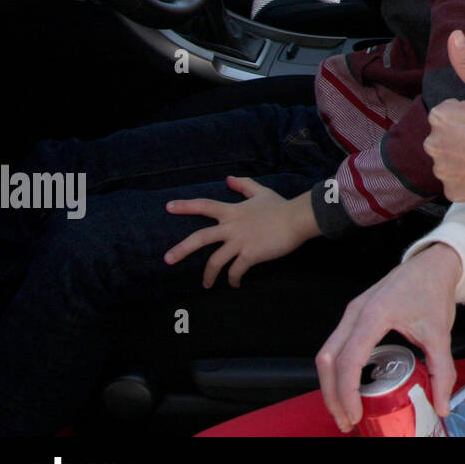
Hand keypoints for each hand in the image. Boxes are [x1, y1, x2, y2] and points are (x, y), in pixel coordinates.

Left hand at [163, 178, 320, 287]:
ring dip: (208, 275)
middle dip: (181, 249)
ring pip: (215, 261)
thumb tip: (228, 178)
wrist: (297, 219)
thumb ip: (244, 185)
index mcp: (233, 211)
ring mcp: (240, 241)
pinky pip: (236, 271)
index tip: (168, 207)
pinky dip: (234, 279)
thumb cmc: (281, 206)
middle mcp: (232, 227)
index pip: (204, 206)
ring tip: (206, 285)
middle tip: (167, 259)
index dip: (185, 206)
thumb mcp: (261, 192)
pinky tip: (235, 284)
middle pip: (200, 238)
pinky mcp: (250, 254)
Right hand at [316, 243, 461, 430]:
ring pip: (326, 353)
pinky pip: (334, 345)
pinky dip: (336, 370)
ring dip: (330, 384)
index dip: (347, 393)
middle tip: (346, 421)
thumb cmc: (433, 291)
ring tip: (345, 409)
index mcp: (375, 315)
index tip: (355, 415)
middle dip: (332, 395)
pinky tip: (349, 387)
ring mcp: (352, 311)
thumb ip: (441, 371)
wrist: (433, 264)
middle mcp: (356, 312)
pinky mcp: (354, 314)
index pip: (350, 360)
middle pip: (327, 360)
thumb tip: (442, 406)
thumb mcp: (440, 334)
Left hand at [425, 30, 464, 203]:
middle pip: (446, 135)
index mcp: (440, 116)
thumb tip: (453, 35)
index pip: (450, 112)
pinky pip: (455, 179)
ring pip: (450, 157)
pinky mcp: (450, 190)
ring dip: (464, 156)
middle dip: (463, 135)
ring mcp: (441, 170)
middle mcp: (432, 144)